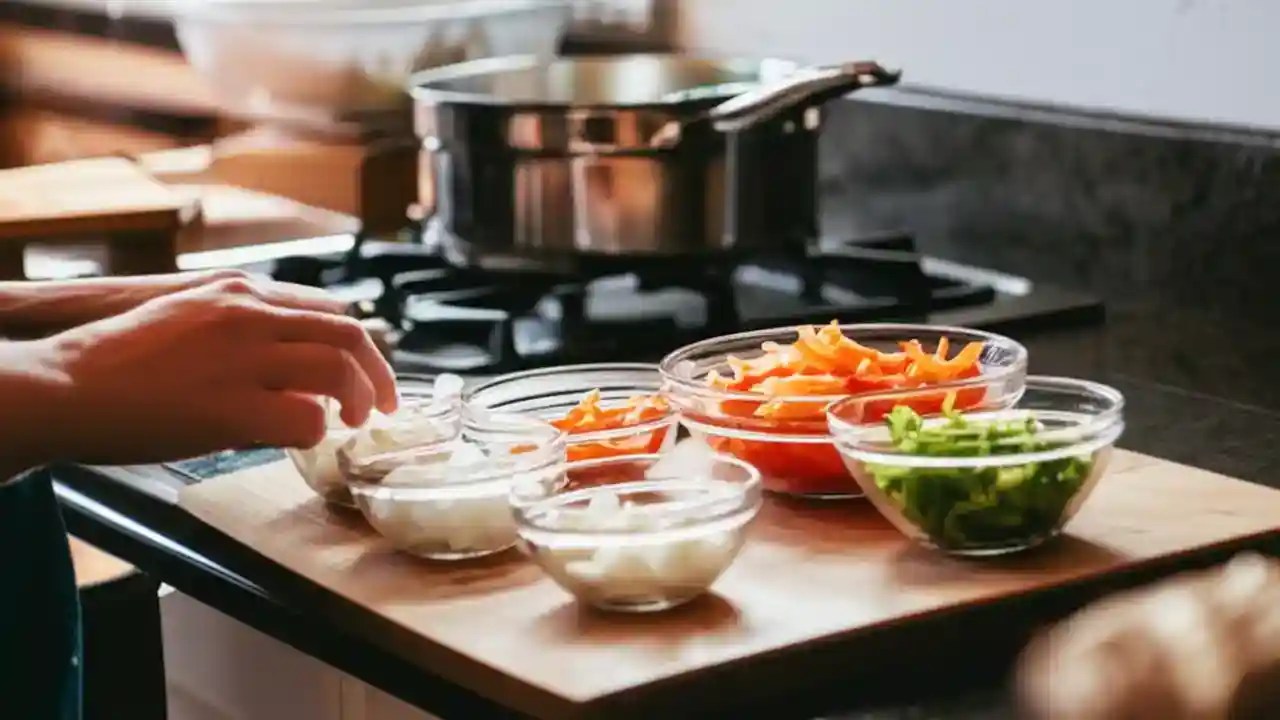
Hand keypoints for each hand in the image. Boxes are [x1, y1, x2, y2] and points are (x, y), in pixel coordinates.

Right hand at [25, 275, 397, 465]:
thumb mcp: (189, 323)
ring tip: (353, 424)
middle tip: (384, 406)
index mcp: (238, 291)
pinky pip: (306, 418)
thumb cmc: (116, 364)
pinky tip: (300, 441)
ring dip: (358, 401)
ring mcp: (242, 356)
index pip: (326, 308)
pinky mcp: (231, 404)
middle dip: (378, 373)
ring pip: (338, 369)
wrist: (62, 385)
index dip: (356, 344)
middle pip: (348, 333)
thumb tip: (289, 370)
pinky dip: (315, 433)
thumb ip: (242, 333)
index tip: (366, 372)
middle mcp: (248, 313)